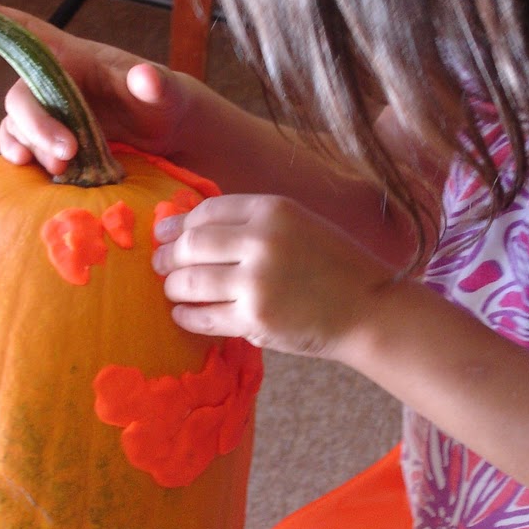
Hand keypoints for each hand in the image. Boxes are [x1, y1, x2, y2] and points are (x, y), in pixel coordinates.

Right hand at [0, 0, 189, 175]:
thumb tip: (145, 76)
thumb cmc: (164, 101)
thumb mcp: (167, 91)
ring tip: (63, 167)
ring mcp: (49, 113)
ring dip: (33, 148)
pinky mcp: (50, 141)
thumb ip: (157, 84)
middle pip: (21, 97)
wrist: (167, 135)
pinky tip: (42, 175)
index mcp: (73, 56)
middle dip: (36, 125)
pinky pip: (23, 149)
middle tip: (67, 152)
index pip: (28, 31)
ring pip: (18, 127)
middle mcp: (52, 82)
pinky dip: (27, 162)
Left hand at [151, 194, 398, 358]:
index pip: (206, 212)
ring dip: (173, 288)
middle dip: (166, 257)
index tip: (164, 234)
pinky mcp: (255, 319)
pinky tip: (184, 315)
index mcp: (273, 209)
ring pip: (189, 281)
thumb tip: (188, 227)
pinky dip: (187, 316)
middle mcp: (262, 240)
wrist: (369, 310)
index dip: (178, 224)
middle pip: (190, 245)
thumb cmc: (334, 267)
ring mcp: (257, 281)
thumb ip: (252, 223)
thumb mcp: (298, 225)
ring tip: (173, 291)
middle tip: (159, 265)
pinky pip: (203, 316)